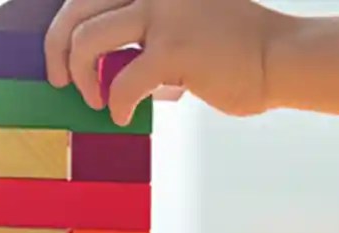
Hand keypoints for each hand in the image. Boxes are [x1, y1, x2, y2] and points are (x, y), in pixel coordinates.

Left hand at [44, 0, 290, 124]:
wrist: (282, 56)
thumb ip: (145, 24)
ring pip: (86, 39)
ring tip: (94, 98)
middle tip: (60, 76)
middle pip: (76, 7)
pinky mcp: (173, 50)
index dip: (67, 20)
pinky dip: (114, 104)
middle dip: (56, 46)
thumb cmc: (235, 44)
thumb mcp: (184, 15)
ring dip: (80, 75)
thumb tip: (102, 56)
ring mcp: (163, 13)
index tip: (62, 46)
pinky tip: (122, 114)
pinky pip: (120, 82)